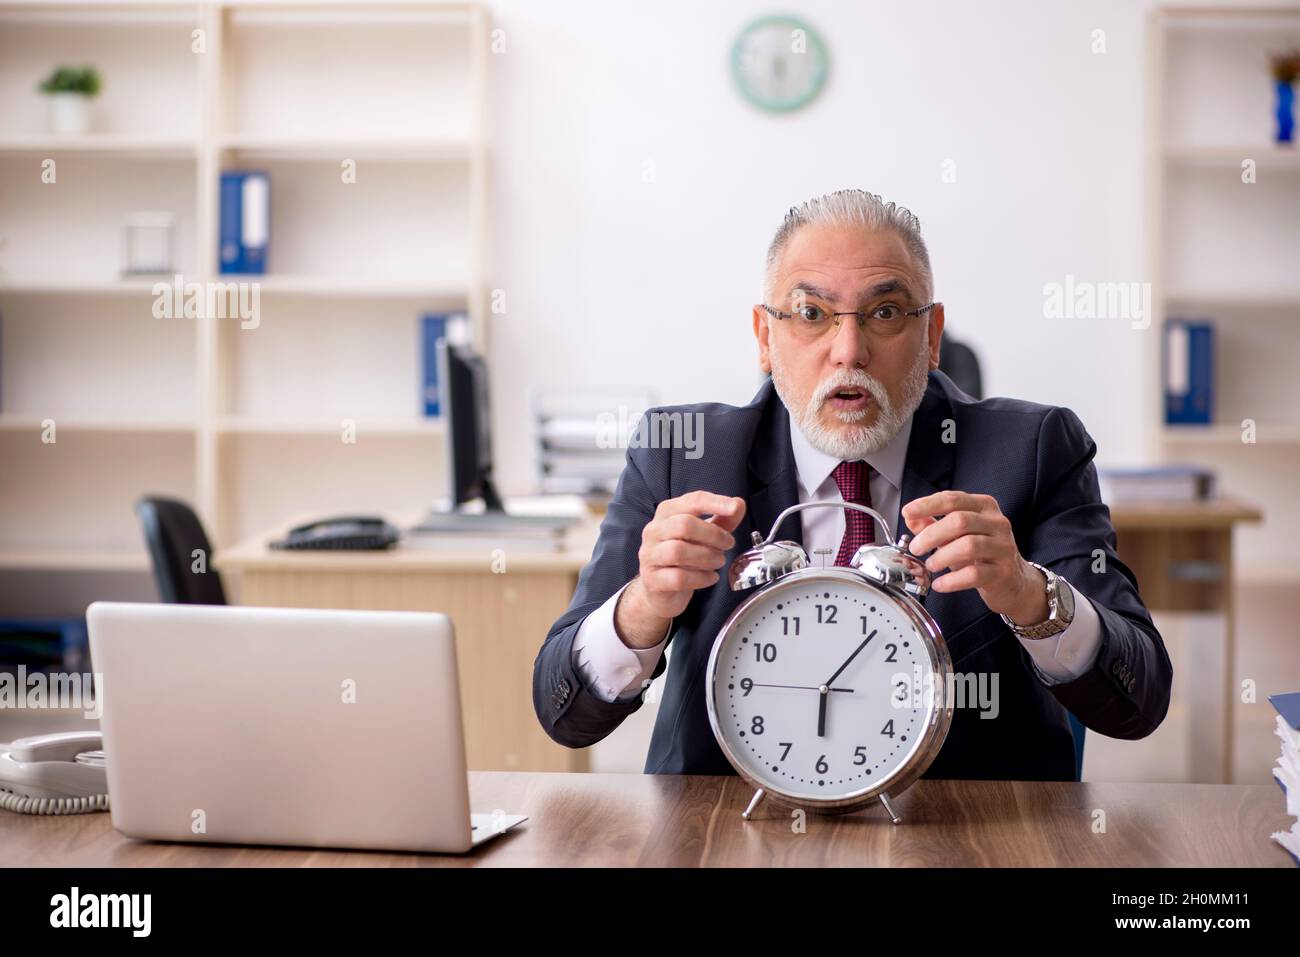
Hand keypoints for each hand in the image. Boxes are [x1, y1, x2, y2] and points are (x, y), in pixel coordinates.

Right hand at [615, 492, 746, 647]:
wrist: (661, 590)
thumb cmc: (683, 558)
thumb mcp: (704, 535)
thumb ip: (722, 519)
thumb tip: (738, 504)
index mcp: (667, 513)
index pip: (691, 501)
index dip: (715, 503)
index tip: (734, 508)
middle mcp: (654, 531)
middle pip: (683, 525)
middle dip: (713, 535)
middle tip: (728, 544)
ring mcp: (649, 555)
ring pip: (678, 551)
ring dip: (707, 557)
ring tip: (718, 561)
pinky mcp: (652, 579)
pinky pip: (678, 577)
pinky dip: (701, 578)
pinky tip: (710, 577)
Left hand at [901, 490, 1047, 624]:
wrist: (1013, 582)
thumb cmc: (982, 554)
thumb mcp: (956, 534)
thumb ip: (932, 523)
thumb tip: (910, 516)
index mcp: (984, 507)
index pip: (953, 499)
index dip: (928, 505)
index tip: (908, 511)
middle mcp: (997, 523)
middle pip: (960, 521)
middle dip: (931, 534)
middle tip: (916, 548)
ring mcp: (1003, 547)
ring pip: (969, 546)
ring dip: (942, 556)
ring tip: (930, 565)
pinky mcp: (1003, 572)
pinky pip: (974, 574)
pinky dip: (952, 580)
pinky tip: (940, 584)